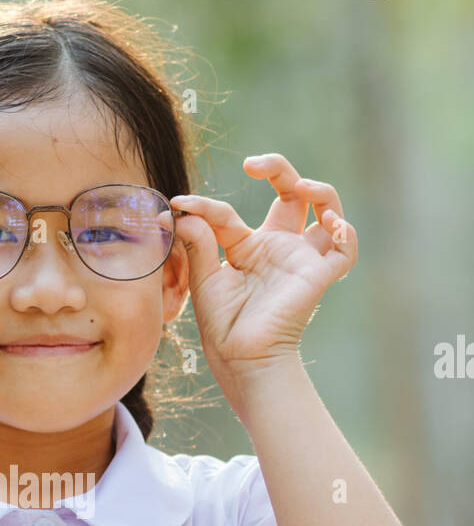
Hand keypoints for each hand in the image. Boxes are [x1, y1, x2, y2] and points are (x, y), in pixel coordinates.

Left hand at [171, 152, 356, 392]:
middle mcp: (278, 248)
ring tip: (298, 185)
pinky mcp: (318, 276)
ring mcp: (300, 259)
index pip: (229, 215)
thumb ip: (198, 244)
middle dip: (278, 169)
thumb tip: (182, 212)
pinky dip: (344, 231)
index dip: (204, 206)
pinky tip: (330, 222)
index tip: (180, 205)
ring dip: (318, 190)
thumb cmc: (223, 328)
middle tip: (253, 164)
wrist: (241, 361)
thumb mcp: (205, 280)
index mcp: (248, 249)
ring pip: (326, 209)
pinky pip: (345, 249)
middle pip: (291, 194)